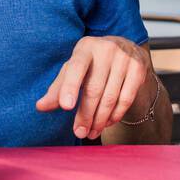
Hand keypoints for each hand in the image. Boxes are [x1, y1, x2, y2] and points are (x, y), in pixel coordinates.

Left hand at [35, 35, 154, 139]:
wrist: (125, 48)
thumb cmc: (92, 63)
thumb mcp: (73, 70)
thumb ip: (57, 88)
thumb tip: (40, 107)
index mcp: (85, 47)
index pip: (75, 68)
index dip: (70, 87)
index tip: (65, 106)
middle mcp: (106, 49)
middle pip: (94, 89)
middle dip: (86, 115)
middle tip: (80, 132)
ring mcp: (124, 58)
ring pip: (111, 97)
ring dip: (100, 120)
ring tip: (92, 132)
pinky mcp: (138, 68)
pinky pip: (126, 98)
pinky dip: (116, 115)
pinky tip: (108, 123)